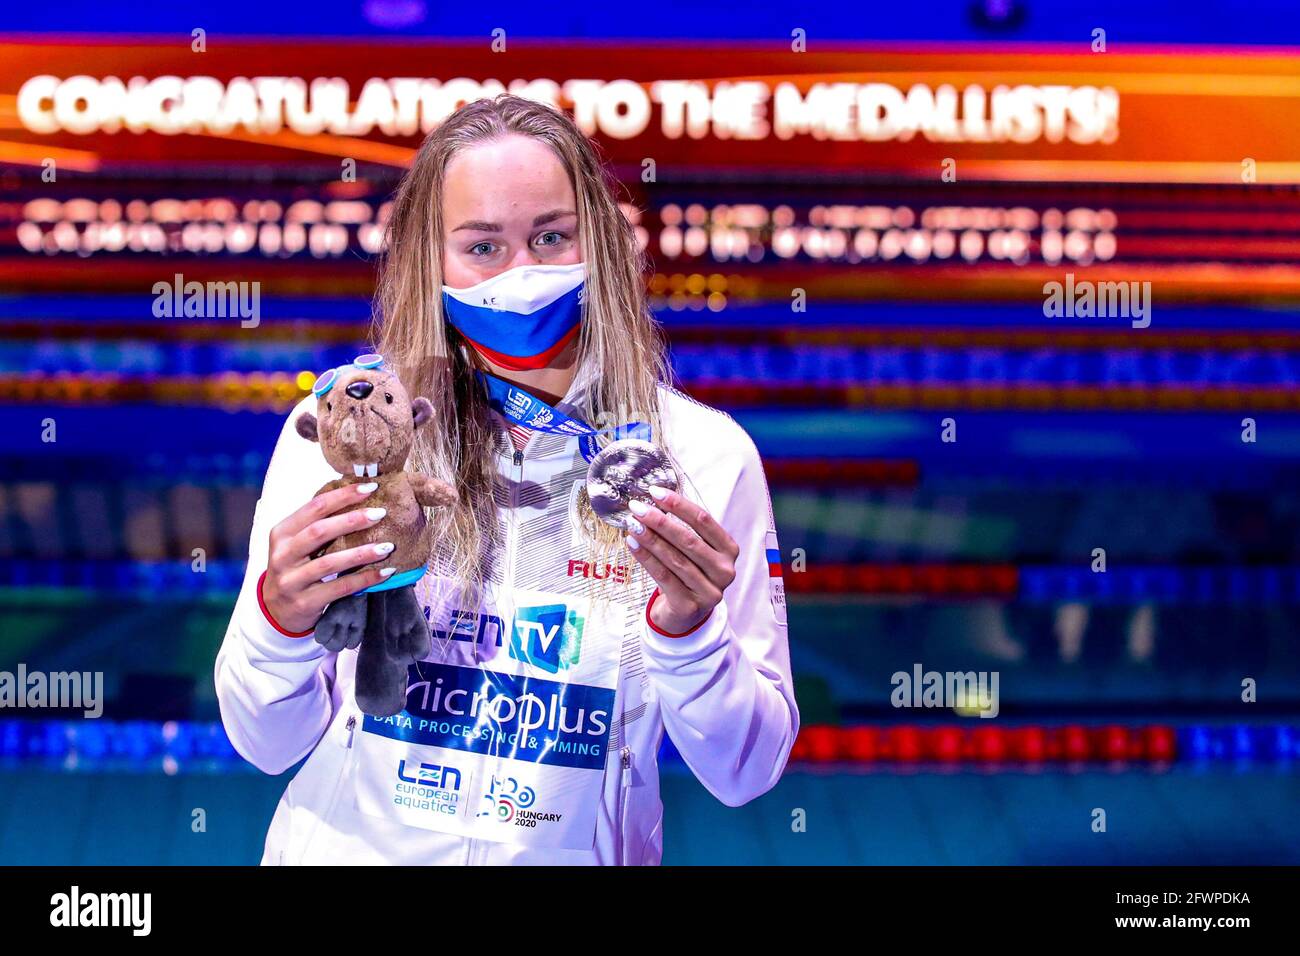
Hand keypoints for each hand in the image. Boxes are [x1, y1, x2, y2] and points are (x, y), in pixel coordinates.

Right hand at [260, 482, 396, 633]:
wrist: (276, 610)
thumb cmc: (295, 568)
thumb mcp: (296, 544)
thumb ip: (317, 524)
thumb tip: (359, 498)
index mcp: (282, 533)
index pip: (313, 507)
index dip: (342, 496)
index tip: (369, 488)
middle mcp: (282, 555)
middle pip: (319, 531)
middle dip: (352, 520)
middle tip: (380, 513)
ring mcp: (291, 580)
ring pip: (329, 562)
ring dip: (362, 553)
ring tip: (387, 546)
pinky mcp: (304, 602)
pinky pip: (340, 588)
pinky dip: (365, 579)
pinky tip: (385, 572)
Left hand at [623, 486, 738, 634]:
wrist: (686, 613)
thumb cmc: (690, 573)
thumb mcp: (694, 550)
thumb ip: (684, 527)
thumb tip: (655, 499)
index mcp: (728, 550)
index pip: (704, 520)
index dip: (679, 505)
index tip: (655, 492)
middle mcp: (724, 570)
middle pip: (689, 540)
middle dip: (660, 521)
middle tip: (637, 507)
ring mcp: (709, 591)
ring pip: (675, 559)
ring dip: (650, 539)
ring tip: (632, 524)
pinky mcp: (690, 606)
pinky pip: (664, 577)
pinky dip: (646, 559)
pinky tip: (633, 545)